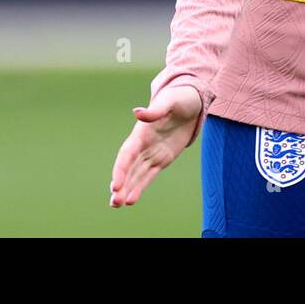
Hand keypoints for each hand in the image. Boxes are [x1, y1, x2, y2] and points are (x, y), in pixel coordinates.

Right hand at [109, 84, 202, 206]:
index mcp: (141, 133)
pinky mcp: (162, 160)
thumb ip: (154, 111)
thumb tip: (137, 112)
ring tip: (116, 204)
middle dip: (121, 185)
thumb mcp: (169, 102)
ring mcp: (151, 153)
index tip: (115, 185)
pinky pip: (149, 176)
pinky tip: (131, 200)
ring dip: (126, 189)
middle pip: (128, 168)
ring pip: (136, 175)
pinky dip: (139, 187)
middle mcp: (143, 146)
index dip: (120, 170)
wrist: (191, 103)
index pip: (127, 154)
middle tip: (114, 202)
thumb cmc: (179, 99)